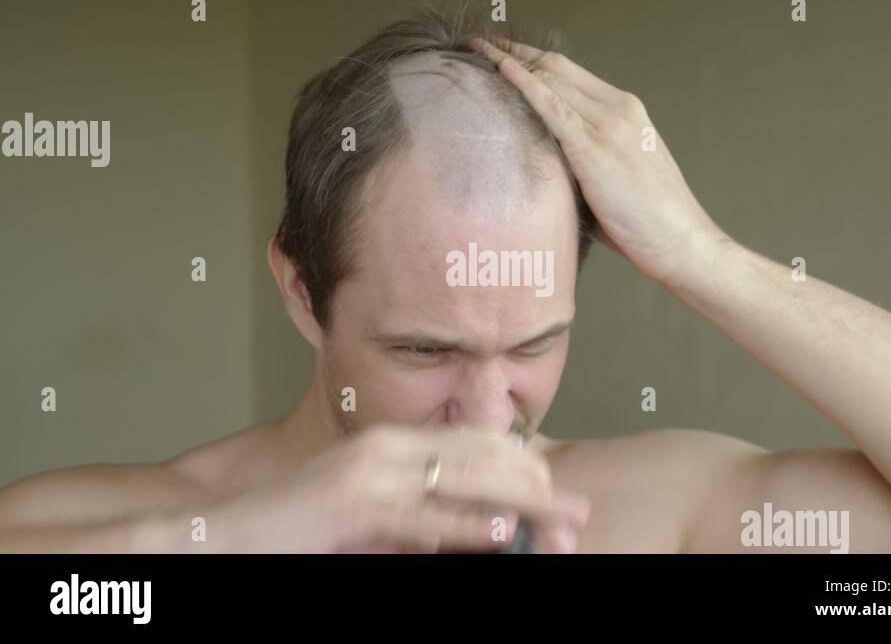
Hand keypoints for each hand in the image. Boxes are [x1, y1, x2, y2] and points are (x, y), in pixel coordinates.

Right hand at [238, 424, 590, 553]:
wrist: (227, 531)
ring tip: (560, 523)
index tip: (561, 494)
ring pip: (466, 479)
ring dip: (521, 504)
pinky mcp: (354, 503)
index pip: (478, 443)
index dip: (527, 466)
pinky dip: (468, 523)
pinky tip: (501, 531)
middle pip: (485, 456)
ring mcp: (371, 471)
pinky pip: (424, 513)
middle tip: (578, 513)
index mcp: (394, 443)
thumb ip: (418, 514)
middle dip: (537, 485)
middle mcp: (388, 446)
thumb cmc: (299, 527)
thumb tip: (477, 530)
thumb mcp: (371, 515)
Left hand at [471, 36, 730, 282]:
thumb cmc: (647, 221)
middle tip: (480, 43)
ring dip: (510, 61)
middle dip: (515, 51)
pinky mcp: (595, 150)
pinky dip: (525, 85)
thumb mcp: (616, 176)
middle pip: (556, 68)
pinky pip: (552, 108)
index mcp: (625, 111)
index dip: (533, 58)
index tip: (504, 52)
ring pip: (551, 80)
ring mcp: (608, 126)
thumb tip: (544, 162)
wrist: (679, 241)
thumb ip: (583, 159)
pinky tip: (502, 70)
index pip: (570, 73)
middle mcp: (618, 109)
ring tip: (478, 49)